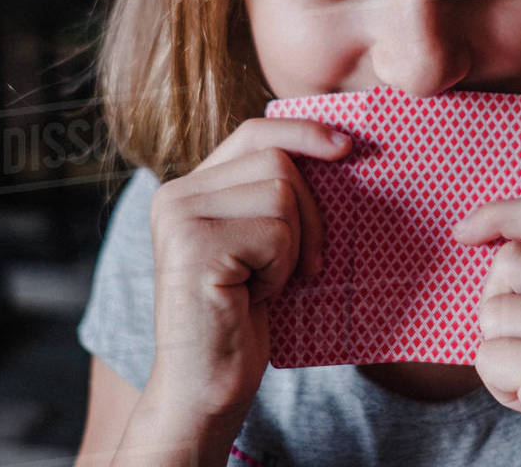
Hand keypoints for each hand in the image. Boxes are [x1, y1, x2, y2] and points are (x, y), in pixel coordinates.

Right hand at [146, 118, 349, 434]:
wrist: (204, 388)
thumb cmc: (241, 319)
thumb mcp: (258, 245)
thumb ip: (271, 196)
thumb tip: (335, 146)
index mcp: (187, 190)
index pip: (253, 133)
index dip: (302, 132)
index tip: (345, 147)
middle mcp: (174, 195)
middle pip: (278, 161)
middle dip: (310, 213)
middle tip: (301, 266)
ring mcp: (180, 218)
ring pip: (282, 194)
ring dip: (294, 246)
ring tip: (264, 283)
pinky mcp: (195, 247)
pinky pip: (276, 233)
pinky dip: (282, 270)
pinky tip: (254, 297)